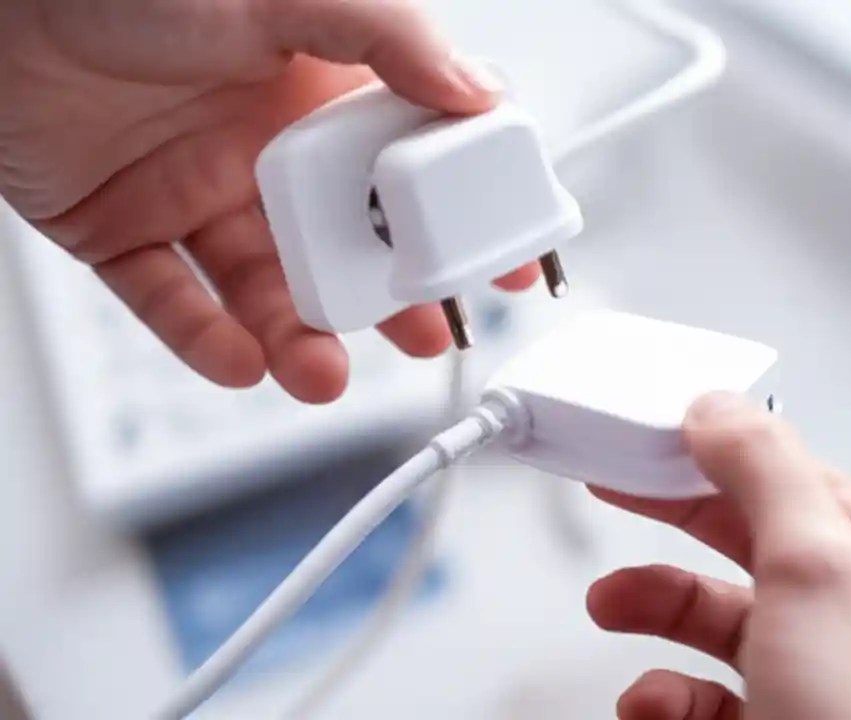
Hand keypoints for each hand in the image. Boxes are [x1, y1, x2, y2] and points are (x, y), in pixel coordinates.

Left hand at [0, 0, 538, 402]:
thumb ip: (389, 39)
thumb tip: (477, 93)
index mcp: (315, 92)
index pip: (408, 168)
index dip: (459, 218)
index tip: (505, 261)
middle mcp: (264, 148)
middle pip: (345, 245)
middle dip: (389, 299)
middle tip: (425, 332)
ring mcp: (197, 193)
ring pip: (265, 287)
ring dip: (300, 338)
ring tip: (325, 373)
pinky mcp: (125, 231)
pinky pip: (173, 301)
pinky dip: (204, 339)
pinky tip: (242, 361)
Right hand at [589, 393, 850, 719]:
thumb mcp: (818, 571)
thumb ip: (767, 473)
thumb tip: (721, 407)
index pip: (816, 491)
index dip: (738, 457)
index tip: (670, 433)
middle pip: (757, 549)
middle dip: (679, 527)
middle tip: (620, 489)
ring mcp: (817, 696)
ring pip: (721, 626)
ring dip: (656, 612)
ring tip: (610, 604)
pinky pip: (701, 703)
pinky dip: (662, 699)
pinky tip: (646, 704)